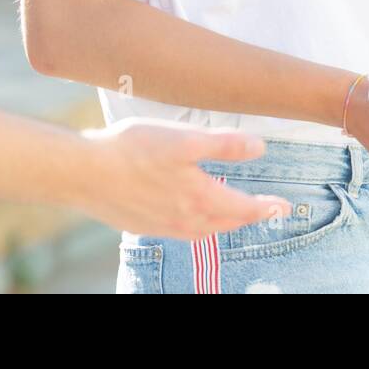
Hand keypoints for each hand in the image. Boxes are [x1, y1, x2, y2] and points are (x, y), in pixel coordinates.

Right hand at [76, 118, 291, 239]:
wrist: (84, 172)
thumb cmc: (133, 150)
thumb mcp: (185, 139)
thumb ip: (225, 145)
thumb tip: (260, 148)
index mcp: (200, 198)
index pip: (245, 208)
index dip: (267, 207)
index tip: (284, 207)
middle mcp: (185, 219)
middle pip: (226, 223)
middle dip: (248, 217)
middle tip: (264, 211)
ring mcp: (162, 225)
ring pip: (203, 229)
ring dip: (222, 222)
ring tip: (230, 213)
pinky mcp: (142, 222)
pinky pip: (179, 230)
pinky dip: (194, 223)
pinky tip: (186, 212)